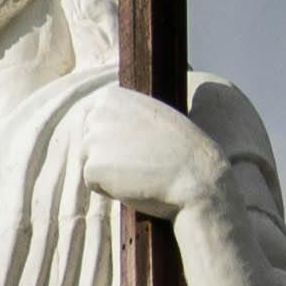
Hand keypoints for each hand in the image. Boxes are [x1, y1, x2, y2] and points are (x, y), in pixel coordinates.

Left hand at [68, 84, 227, 218]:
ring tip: (141, 170)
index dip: (114, 139)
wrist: (196, 175)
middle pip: (89, 143)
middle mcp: (97, 113)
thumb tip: (96, 120)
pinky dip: (110, 190)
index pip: (91, 120)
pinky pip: (93, 183)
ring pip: (91, 163)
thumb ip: (124, 113)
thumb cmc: (180, 148)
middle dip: (109, 156)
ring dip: (111, 173)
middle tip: (143, 160)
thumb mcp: (153, 115)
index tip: (136, 145)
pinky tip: (135, 183)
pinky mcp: (93, 167)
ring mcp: (92, 140)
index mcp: (111, 96)